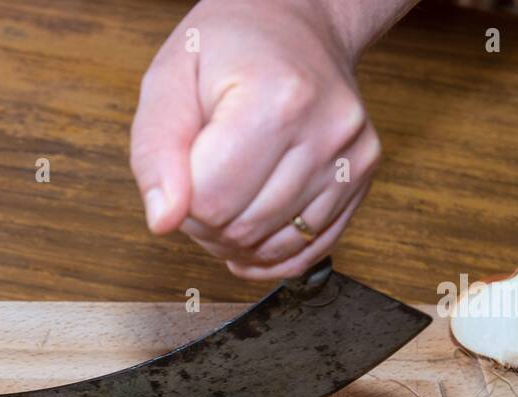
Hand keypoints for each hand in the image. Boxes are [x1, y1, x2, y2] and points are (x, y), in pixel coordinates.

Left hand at [131, 0, 381, 280]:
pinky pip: (311, 249)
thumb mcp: (169, 80)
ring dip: (235, 240)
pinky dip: (271, 253)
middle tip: (200, 184)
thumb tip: (164, 220)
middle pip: (242, 229)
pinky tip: (251, 232)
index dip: (181, 203)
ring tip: (226, 197)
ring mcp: (351, 157)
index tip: (181, 173)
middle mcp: (325, 129)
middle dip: (206, 224)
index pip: (211, 201)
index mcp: (276, 98)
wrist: (297, 22)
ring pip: (273, 247)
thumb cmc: (228, 47)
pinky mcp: (361, 177)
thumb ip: (155, 152)